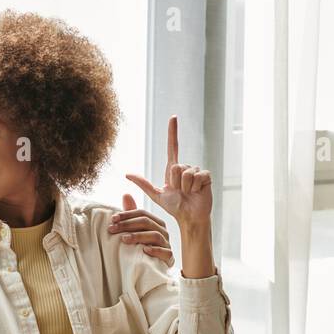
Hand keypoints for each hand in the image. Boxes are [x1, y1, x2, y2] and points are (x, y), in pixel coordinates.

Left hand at [107, 193, 174, 265]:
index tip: (112, 219)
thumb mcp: (136, 230)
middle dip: (127, 225)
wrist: (153, 267)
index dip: (127, 215)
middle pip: (147, 222)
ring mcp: (166, 244)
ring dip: (138, 236)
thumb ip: (131, 214)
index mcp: (156, 222)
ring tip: (124, 239)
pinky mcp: (169, 257)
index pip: (142, 214)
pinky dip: (155, 251)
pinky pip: (165, 252)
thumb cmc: (143, 246)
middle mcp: (163, 231)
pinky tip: (144, 251)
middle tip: (112, 229)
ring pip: (155, 236)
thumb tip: (126, 194)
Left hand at [126, 115, 212, 232]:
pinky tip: (197, 192)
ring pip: (186, 172)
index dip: (172, 132)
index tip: (173, 117)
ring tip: (188, 193)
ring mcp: (197, 171)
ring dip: (185, 187)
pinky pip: (198, 176)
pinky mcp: (206, 176)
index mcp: (173, 168)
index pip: (172, 146)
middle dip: (176, 182)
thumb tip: (127, 174)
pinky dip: (195, 187)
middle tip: (179, 191)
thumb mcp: (156, 195)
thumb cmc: (175, 207)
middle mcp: (185, 167)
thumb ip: (143, 183)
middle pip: (176, 166)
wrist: (189, 217)